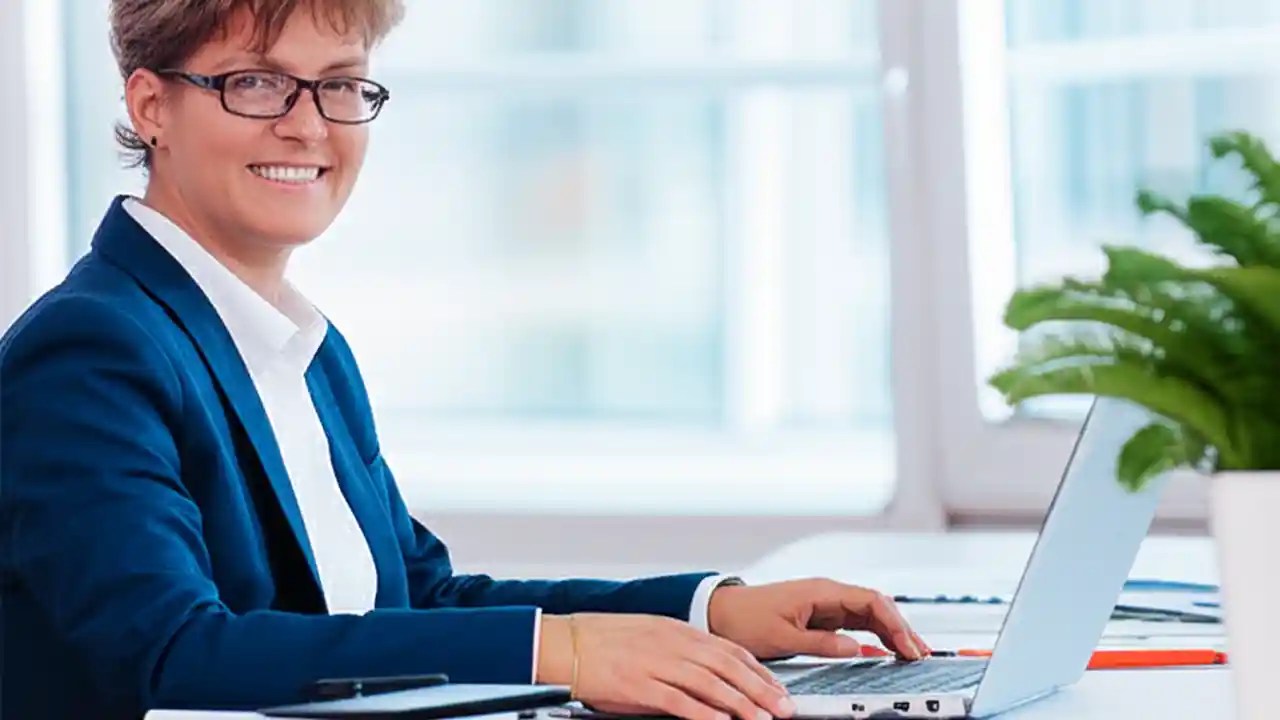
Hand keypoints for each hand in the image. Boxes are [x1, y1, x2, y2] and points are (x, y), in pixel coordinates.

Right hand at [537, 613, 796, 719]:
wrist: (564, 642)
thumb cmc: (602, 640)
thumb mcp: (649, 636)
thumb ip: (680, 651)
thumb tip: (710, 674)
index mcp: (677, 629)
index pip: (729, 649)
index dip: (758, 670)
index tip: (778, 687)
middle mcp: (672, 642)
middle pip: (728, 666)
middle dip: (761, 689)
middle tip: (784, 707)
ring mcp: (656, 662)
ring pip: (710, 683)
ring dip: (741, 703)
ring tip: (762, 719)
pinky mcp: (638, 684)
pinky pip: (678, 700)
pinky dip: (703, 712)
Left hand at [706, 578, 930, 661]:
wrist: (721, 612)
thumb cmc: (745, 618)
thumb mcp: (782, 637)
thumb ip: (820, 644)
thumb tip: (856, 650)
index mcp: (821, 591)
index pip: (870, 601)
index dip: (894, 622)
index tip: (908, 645)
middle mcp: (827, 593)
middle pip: (876, 606)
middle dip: (901, 628)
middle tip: (919, 654)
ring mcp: (826, 604)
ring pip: (869, 614)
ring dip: (891, 632)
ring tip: (911, 654)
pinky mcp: (821, 616)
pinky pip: (855, 623)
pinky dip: (874, 635)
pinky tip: (886, 649)